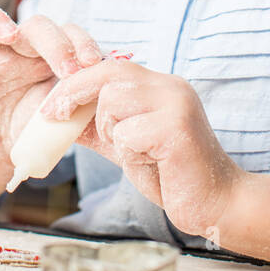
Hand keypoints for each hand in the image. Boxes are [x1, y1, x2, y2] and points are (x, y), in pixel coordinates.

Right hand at [0, 6, 103, 187]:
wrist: (1, 155)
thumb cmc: (35, 130)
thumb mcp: (64, 115)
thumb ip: (81, 95)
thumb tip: (109, 76)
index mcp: (45, 53)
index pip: (64, 32)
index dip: (80, 43)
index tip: (92, 64)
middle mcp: (14, 48)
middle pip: (32, 26)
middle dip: (54, 42)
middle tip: (68, 67)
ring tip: (11, 35)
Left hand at [40, 59, 244, 238]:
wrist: (218, 203)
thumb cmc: (171, 174)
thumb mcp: (128, 144)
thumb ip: (100, 127)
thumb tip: (58, 116)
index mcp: (162, 86)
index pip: (110, 67)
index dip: (76, 82)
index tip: (51, 105)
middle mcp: (171, 87)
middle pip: (109, 75)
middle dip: (75, 94)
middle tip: (54, 116)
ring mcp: (176, 105)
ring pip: (113, 103)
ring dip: (112, 133)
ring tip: (136, 152)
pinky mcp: (176, 130)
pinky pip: (128, 134)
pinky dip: (129, 154)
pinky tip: (153, 164)